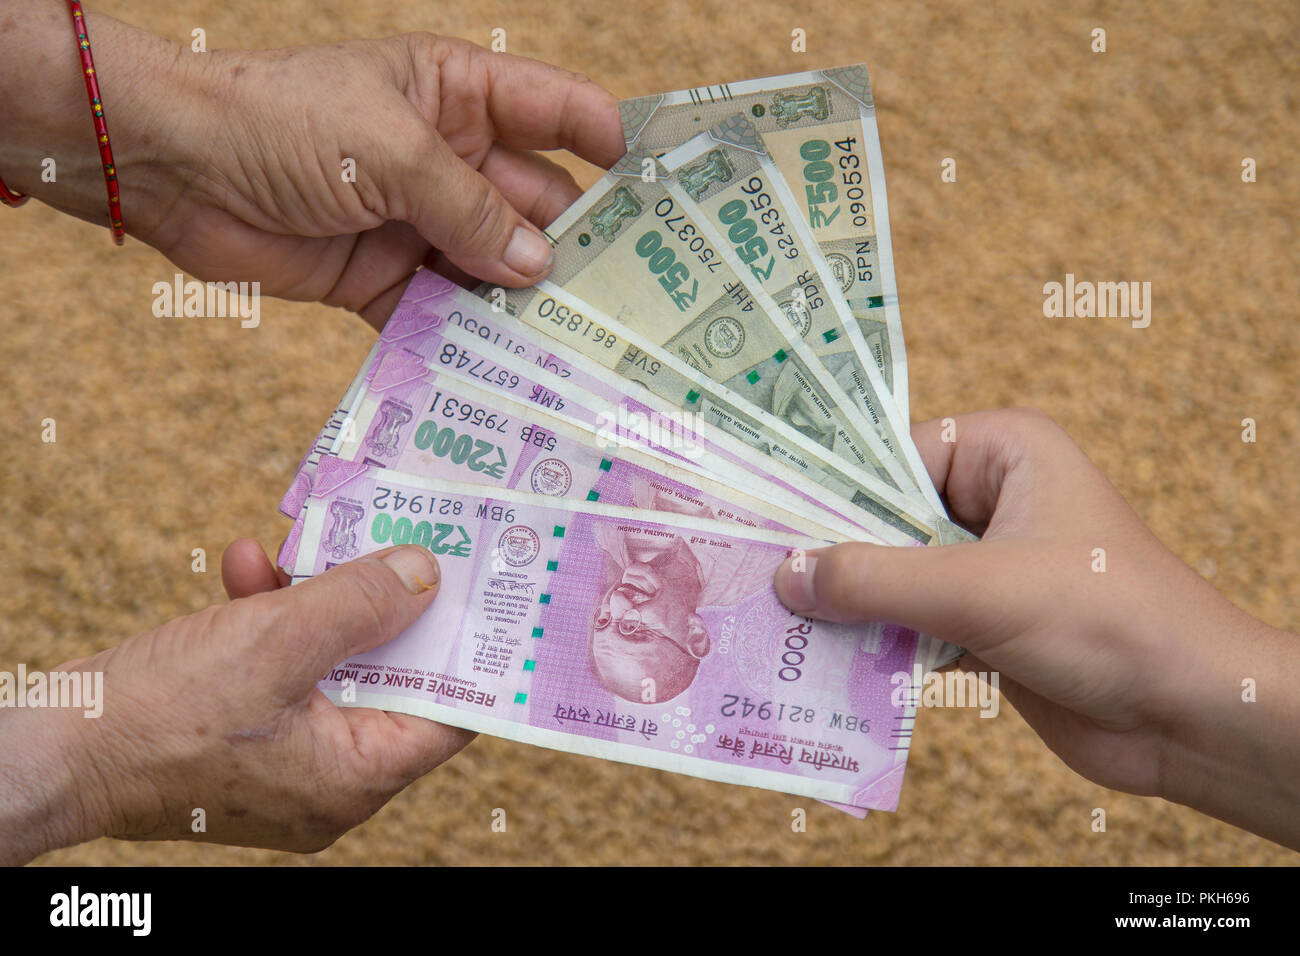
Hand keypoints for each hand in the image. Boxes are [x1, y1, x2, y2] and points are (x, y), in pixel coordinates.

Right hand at [0, 541, 471, 863]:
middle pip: (388, 678)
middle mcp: (332, 777)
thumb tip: (426, 575)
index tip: (485, 597)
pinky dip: (269, 619)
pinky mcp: (245, 736)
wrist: (54, 747)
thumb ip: (361, 603)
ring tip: (304, 543)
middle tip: (402, 543)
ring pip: (330, 664)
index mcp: (357, 774)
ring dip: (314, 598)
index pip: (448, 716)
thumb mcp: (278, 640)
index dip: (468, 654)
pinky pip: (280, 671)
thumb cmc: (164, 712)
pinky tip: (249, 564)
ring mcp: (287, 759)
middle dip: (381, 605)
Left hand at [1, 4, 624, 323]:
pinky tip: (507, 369)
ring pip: (493, 265)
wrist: (176, 170)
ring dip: (526, 303)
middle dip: (578, 248)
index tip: (664, 200)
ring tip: (581, 347)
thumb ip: (470, 207)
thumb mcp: (390, 149)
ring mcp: (418, 219)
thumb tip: (539, 266)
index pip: (558, 113)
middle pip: (535, 204)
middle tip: (630, 302)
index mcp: (459, 95)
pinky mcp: (383, 277)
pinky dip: (467, 338)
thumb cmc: (282, 122)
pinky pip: (441, 310)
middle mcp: (448, 158)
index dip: (612, 148)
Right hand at [774, 408, 1298, 847]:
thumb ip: (875, 581)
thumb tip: (785, 575)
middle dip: (832, 556)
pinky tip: (825, 666)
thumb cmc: (1104, 619)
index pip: (891, 457)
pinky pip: (913, 624)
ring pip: (896, 576)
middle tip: (755, 578)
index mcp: (1006, 453)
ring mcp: (991, 565)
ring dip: (849, 607)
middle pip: (887, 519)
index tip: (761, 520)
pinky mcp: (988, 624)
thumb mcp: (977, 590)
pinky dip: (877, 645)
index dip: (828, 491)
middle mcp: (995, 500)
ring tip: (775, 626)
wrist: (1189, 713)